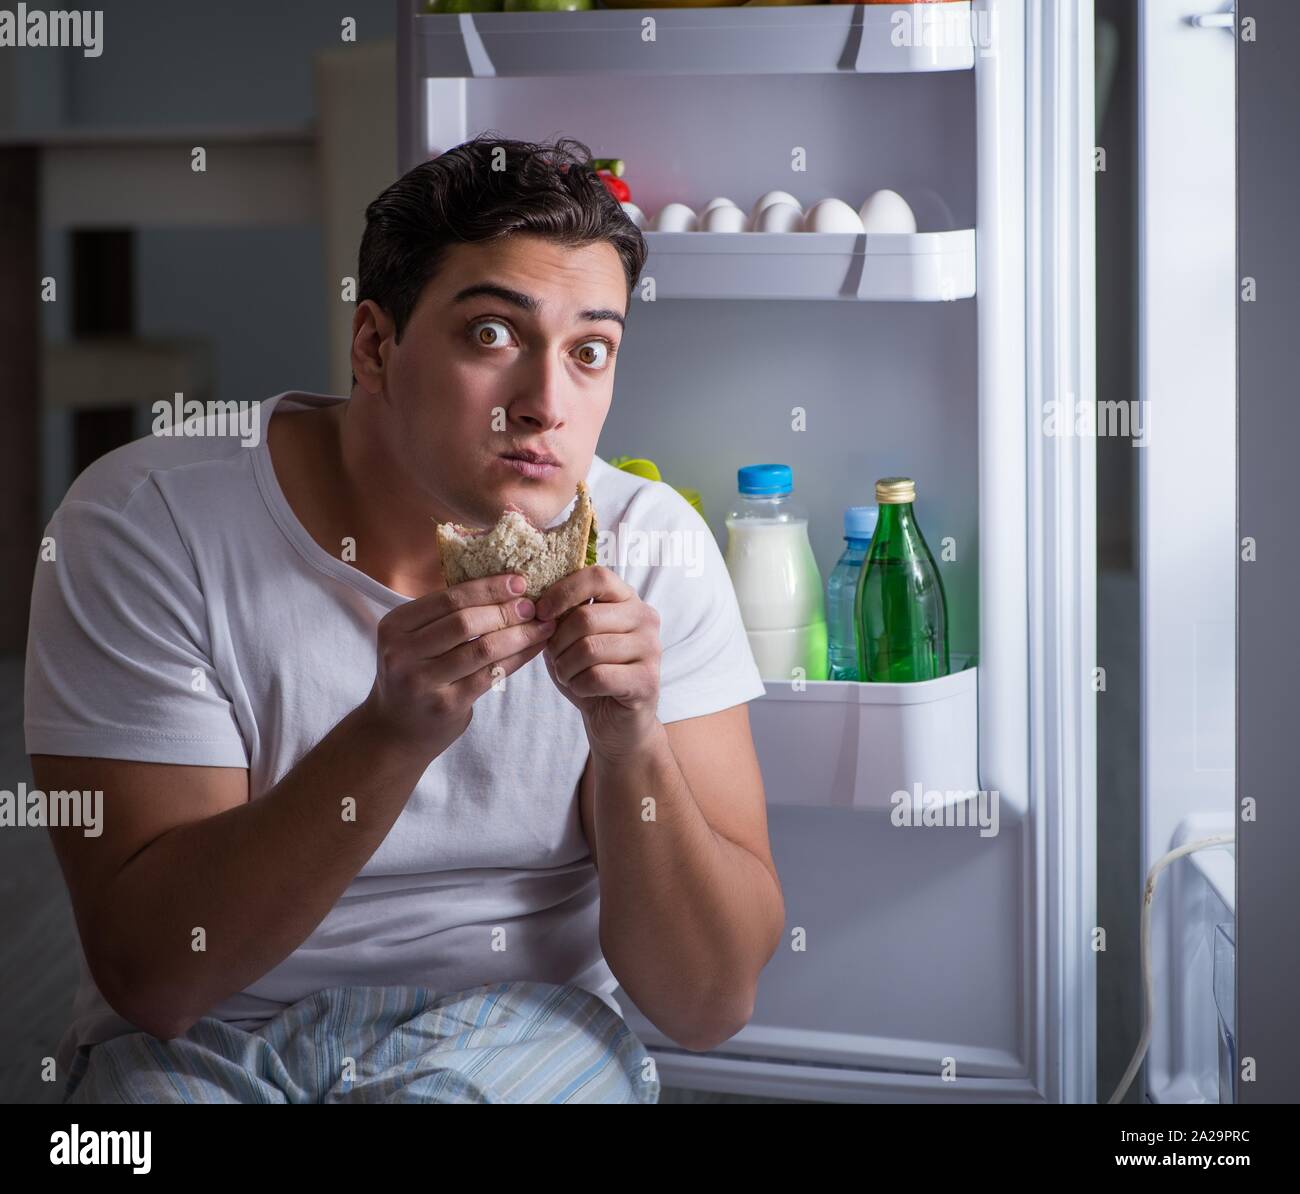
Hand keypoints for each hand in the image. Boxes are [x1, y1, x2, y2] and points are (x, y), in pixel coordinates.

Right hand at [361, 573, 556, 761]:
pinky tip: (535, 648)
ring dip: (518, 634)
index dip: (487, 588)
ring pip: (481, 648)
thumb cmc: (416, 675)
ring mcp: (422, 681)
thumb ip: (446, 617)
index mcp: (395, 625)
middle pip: (464, 621)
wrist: (396, 732)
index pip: (448, 598)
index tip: (518, 582)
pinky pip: (490, 675)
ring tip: (542, 625)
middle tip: (533, 606)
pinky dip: (517, 658)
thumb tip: (506, 587)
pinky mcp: (445, 704)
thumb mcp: (415, 641)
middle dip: (505, 610)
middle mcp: (402, 652)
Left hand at [534, 566, 661, 760]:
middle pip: (586, 618)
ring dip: (566, 667)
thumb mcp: (571, 638)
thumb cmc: (591, 673)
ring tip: (569, 675)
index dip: (563, 592)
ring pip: (589, 649)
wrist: (616, 721)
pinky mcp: (647, 680)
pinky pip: (597, 677)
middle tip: (556, 658)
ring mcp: (651, 649)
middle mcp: (645, 618)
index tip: (542, 613)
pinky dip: (579, 686)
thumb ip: (562, 615)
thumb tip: (534, 603)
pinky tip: (584, 689)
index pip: (597, 577)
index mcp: (627, 599)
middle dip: (558, 642)